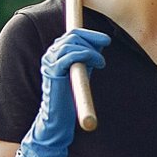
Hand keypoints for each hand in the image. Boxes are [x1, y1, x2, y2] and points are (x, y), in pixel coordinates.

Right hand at [16, 28, 109, 156]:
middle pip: (73, 35)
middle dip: (92, 38)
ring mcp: (49, 63)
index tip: (106, 40)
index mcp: (55, 54)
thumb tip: (100, 43)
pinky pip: (71, 56)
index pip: (72, 34)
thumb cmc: (70, 99)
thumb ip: (87, 58)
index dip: (90, 34)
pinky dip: (87, 55)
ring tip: (101, 62)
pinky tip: (98, 63)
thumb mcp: (81, 74)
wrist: (56, 122)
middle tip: (106, 47)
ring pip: (72, 43)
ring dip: (92, 49)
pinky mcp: (52, 73)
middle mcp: (50, 55)